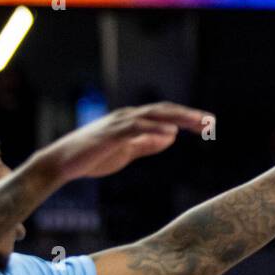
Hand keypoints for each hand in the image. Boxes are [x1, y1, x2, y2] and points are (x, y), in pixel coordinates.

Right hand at [35, 103, 209, 183]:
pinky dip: (154, 129)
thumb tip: (171, 137)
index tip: (207, 124)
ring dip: (177, 118)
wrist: (63, 163)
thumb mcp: (126, 151)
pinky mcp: (110, 135)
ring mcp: (118, 124)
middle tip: (210, 121)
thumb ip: (147, 144)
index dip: (186, 117)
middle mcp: (128, 117)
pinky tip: (170, 132)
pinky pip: (135, 128)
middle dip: (188, 115)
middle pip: (164, 111)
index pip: (165, 115)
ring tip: (197, 124)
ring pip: (153, 116)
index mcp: (133, 121)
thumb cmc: (93, 157)